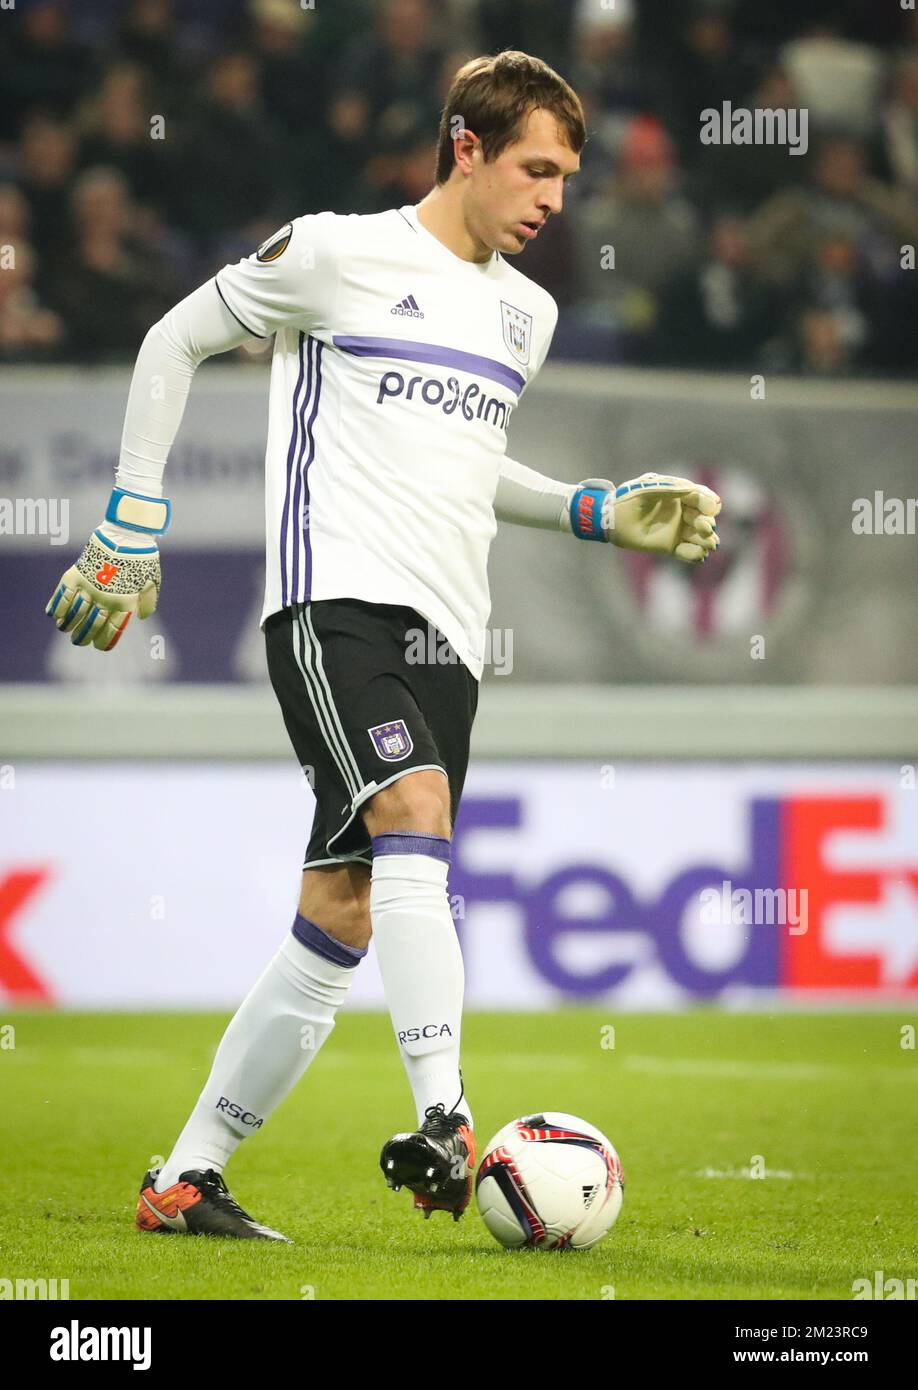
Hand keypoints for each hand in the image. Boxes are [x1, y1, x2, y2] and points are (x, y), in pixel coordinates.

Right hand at [45, 528, 160, 650]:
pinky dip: (56, 607)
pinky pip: (62, 596)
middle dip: (82, 638)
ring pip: (73, 616)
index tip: (96, 646)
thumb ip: (148, 603)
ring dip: (66, 625)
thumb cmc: (143, 559)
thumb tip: (139, 618)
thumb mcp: (153, 583)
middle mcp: (106, 599)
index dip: (102, 643)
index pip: (110, 632)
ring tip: (64, 628)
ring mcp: (89, 588)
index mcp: (125, 604)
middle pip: (90, 628)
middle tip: (77, 641)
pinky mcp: (76, 575)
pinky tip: (54, 614)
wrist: (127, 535)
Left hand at [607, 472, 720, 562]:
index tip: (711, 508)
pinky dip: (696, 555)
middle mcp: (684, 513)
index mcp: (681, 495)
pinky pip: (689, 553)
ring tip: (707, 544)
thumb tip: (692, 489)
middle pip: (705, 519)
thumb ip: (669, 488)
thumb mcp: (649, 489)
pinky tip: (698, 555)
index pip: (703, 498)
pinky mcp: (672, 547)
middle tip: (704, 527)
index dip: (710, 503)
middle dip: (707, 523)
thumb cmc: (629, 498)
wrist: (613, 519)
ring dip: (707, 540)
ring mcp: (679, 531)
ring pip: (702, 538)